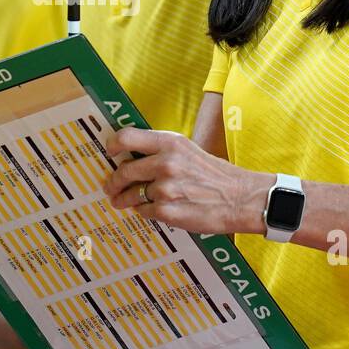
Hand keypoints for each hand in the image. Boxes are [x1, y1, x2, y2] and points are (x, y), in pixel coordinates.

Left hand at [104, 127, 274, 234]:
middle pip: (123, 171)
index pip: (126, 137)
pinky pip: (143, 211)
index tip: (109, 152)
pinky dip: (144, 211)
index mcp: (170, 143)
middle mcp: (166, 163)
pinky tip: (152, 209)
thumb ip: (160, 150)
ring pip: (131, 194)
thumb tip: (130, 155)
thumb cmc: (212, 174)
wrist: (239, 198)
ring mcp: (165, 188)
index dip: (112, 145)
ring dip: (124, 199)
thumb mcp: (187, 150)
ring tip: (122, 201)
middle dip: (113, 182)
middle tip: (110, 186)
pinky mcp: (167, 211)